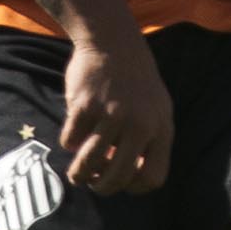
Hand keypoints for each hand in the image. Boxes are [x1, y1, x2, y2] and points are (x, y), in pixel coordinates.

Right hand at [61, 32, 172, 194]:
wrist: (113, 42)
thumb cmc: (136, 81)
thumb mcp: (157, 108)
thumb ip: (150, 140)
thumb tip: (129, 176)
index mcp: (161, 128)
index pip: (152, 178)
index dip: (135, 187)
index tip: (123, 182)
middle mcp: (139, 124)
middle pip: (119, 175)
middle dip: (103, 187)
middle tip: (95, 185)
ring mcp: (111, 114)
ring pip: (90, 161)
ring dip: (80, 174)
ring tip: (77, 175)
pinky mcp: (85, 105)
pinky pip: (71, 139)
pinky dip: (69, 143)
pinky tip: (73, 136)